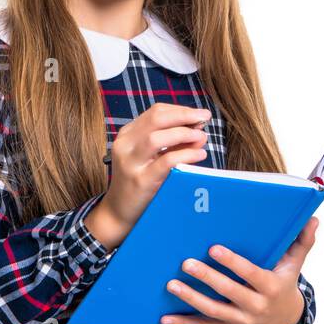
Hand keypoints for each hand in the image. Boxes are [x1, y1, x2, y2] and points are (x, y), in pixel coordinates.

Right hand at [87, 103, 210, 247]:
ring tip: (201, 137)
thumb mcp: (150, 157)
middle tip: (205, 118)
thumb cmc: (139, 183)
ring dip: (184, 134)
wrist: (118, 213)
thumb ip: (171, 143)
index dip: (181, 110)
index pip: (156, 112)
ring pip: (157, 137)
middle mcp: (125, 145)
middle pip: (156, 118)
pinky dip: (185, 155)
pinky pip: (165, 162)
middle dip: (185, 115)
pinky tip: (199, 155)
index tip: (199, 115)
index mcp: (127, 134)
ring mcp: (130, 163)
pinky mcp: (140, 181)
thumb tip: (198, 130)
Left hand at [161, 217, 317, 323]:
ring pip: (213, 312)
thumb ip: (302, 241)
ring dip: (191, 299)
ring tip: (172, 285)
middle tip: (186, 263)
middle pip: (229, 293)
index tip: (213, 249)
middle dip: (207, 278)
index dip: (232, 263)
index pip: (250, 274)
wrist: (285, 321)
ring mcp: (242, 323)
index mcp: (271, 287)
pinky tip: (165, 319)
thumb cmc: (284, 283)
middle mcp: (256, 308)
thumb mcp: (295, 264)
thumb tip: (314, 218)